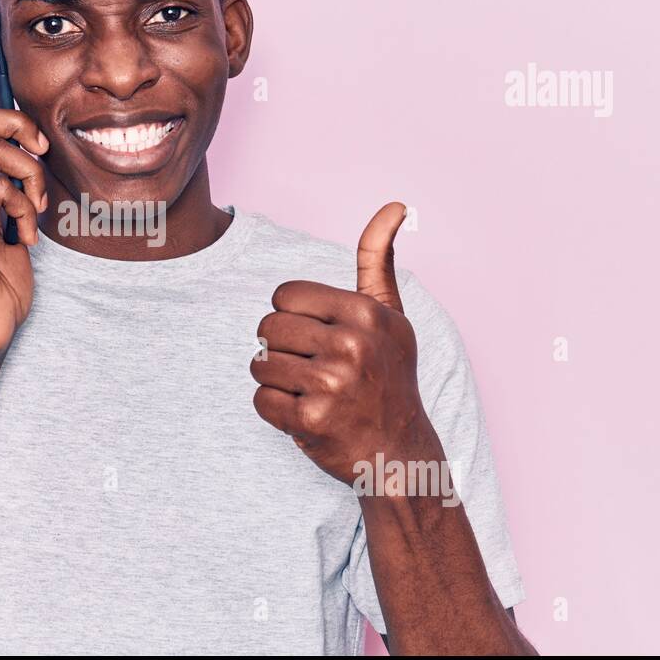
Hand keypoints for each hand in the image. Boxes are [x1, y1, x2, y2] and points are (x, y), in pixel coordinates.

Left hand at [249, 202, 434, 482]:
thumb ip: (378, 262)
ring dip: (276, 381)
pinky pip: (261, 400)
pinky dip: (275, 412)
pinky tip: (306, 416)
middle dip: (281, 349)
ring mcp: (332, 384)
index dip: (292, 317)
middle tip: (312, 370)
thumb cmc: (389, 378)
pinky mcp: (312, 420)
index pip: (284, 295)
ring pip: (259, 362)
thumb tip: (395, 205)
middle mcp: (352, 344)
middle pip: (267, 327)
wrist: (400, 454)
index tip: (319, 338)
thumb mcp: (391, 316)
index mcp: (365, 312)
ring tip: (309, 392)